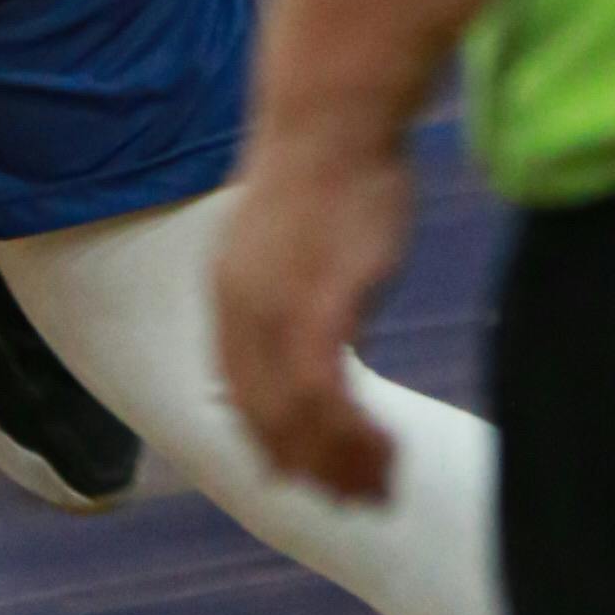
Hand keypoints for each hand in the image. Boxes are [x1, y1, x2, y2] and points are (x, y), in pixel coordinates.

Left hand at [212, 129, 416, 504]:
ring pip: (296, 419)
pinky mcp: (318, 305)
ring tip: (382, 486)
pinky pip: (325, 394)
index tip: (304, 478)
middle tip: (359, 500)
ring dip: (340, 463)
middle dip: (311, 469)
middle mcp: (241, 311)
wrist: (330, 113)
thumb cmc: (329, 169)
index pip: (238, 395)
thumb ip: (292, 292)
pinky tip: (386, 449)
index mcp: (228, 297)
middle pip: (265, 419)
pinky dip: (350, 435)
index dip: (271, 443)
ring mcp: (274, 310)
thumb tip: (319, 330)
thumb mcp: (293, 240)